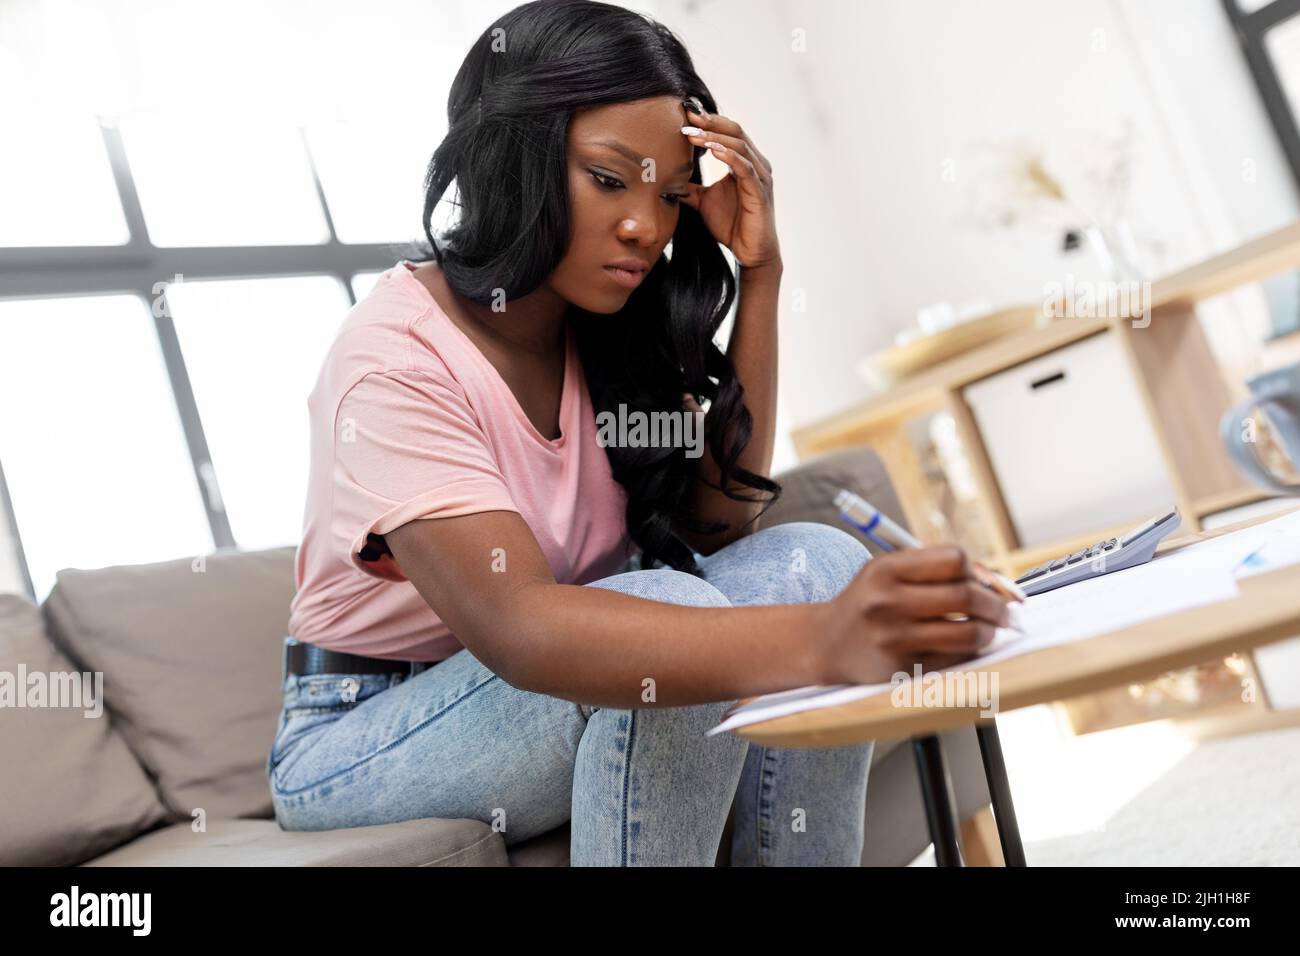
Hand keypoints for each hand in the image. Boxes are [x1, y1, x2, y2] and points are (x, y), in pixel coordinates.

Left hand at [678, 103, 780, 270]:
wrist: (750, 253)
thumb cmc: (731, 226)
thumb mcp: (703, 201)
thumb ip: (689, 188)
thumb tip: (666, 179)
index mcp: (745, 162)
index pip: (728, 132)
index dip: (708, 122)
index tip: (684, 115)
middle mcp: (756, 164)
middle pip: (735, 131)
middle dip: (710, 123)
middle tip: (687, 117)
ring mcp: (760, 177)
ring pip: (739, 146)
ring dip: (715, 138)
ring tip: (693, 134)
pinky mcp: (760, 192)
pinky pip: (745, 168)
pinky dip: (729, 156)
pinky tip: (712, 151)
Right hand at [816, 545, 1013, 684]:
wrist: (827, 642)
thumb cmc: (869, 601)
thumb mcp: (888, 571)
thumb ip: (935, 569)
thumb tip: (999, 585)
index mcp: (886, 569)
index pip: (953, 559)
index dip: (980, 571)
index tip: (987, 584)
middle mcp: (887, 601)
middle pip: (965, 595)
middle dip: (997, 605)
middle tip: (1005, 611)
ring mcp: (894, 637)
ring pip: (967, 633)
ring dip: (990, 632)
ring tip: (990, 630)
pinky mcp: (901, 668)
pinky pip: (955, 658)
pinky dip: (970, 651)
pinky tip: (966, 646)